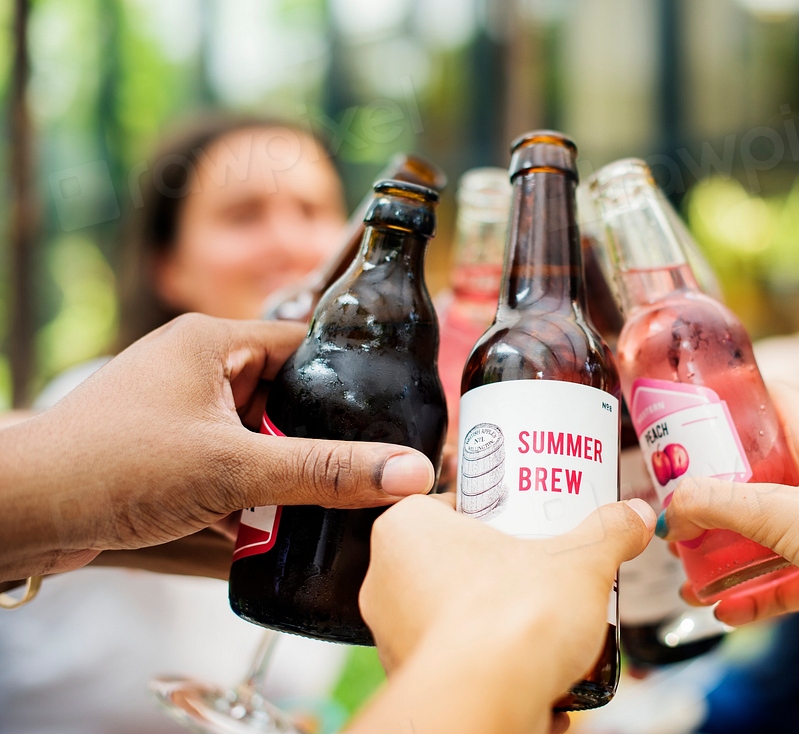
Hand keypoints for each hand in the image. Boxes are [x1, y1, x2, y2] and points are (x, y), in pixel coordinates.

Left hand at [0, 313, 435, 581]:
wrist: (20, 514)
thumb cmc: (112, 468)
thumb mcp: (235, 469)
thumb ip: (326, 472)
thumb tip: (409, 472)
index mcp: (212, 342)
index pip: (305, 346)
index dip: (347, 380)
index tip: (386, 416)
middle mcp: (195, 367)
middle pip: (284, 396)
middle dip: (313, 441)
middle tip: (352, 474)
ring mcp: (176, 411)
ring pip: (256, 436)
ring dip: (280, 473)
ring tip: (309, 505)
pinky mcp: (162, 452)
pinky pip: (226, 464)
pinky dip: (246, 494)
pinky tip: (263, 528)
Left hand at [357, 494, 654, 733]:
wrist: (487, 702)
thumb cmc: (515, 614)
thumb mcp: (581, 562)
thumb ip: (609, 532)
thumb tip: (635, 514)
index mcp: (407, 529)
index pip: (446, 504)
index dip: (490, 512)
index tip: (527, 522)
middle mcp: (385, 581)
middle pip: (453, 563)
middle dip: (500, 573)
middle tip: (543, 574)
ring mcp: (393, 636)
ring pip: (454, 619)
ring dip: (498, 627)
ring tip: (548, 632)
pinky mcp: (411, 683)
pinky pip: (457, 668)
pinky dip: (494, 673)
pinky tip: (539, 684)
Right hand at [660, 384, 798, 653]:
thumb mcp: (783, 509)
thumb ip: (720, 504)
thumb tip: (673, 509)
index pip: (772, 403)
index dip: (732, 403)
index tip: (688, 412)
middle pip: (756, 477)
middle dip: (712, 494)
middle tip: (672, 505)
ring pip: (764, 536)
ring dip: (726, 555)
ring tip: (687, 574)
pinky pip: (782, 583)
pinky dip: (753, 597)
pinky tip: (723, 611)